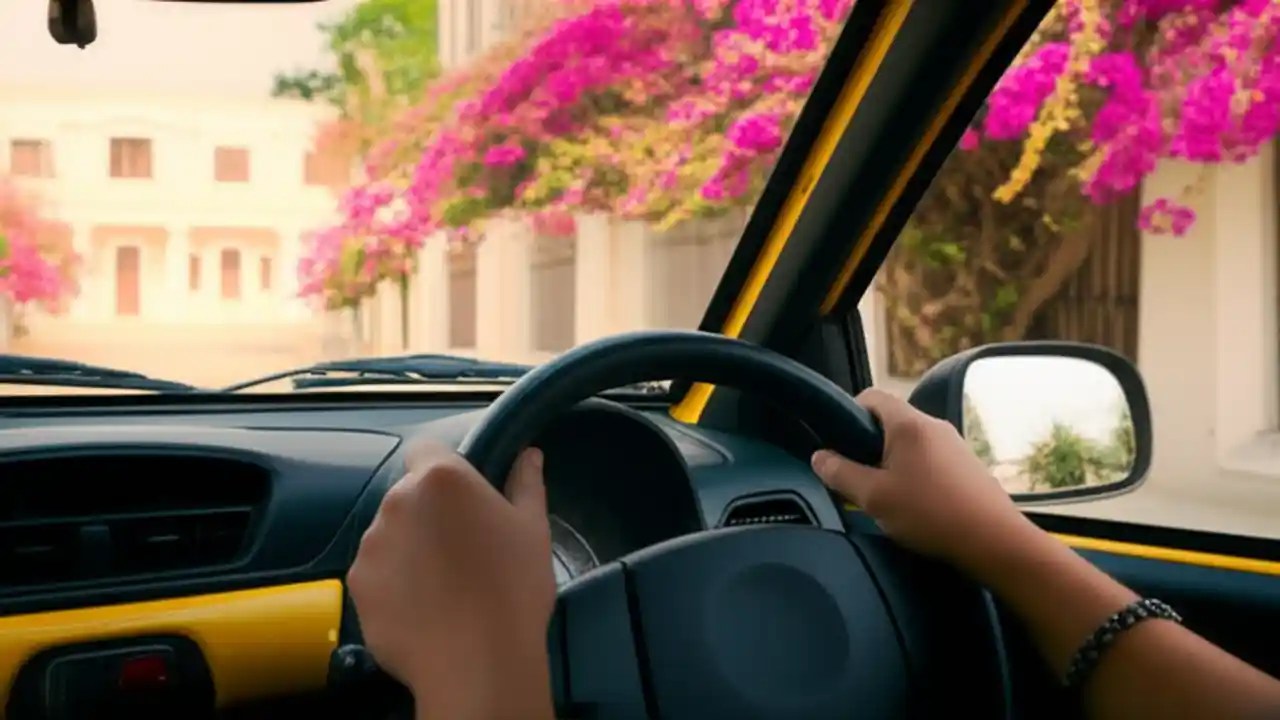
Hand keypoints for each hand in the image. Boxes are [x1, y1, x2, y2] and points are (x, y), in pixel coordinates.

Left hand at [347, 442, 555, 719]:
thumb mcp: (533, 531)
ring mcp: (371, 545)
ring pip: (390, 534)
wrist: (477, 663)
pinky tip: (423, 609)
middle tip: (463, 548)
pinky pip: (377, 573)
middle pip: (409, 495)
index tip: (465, 499)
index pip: (427, 449)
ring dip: (409, 548)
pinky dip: (393, 584)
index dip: (445, 468)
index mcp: (441, 479)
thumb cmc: (514, 588)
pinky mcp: (357, 585)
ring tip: (443, 585)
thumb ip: (526, 485)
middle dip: (429, 513)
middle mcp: (397, 502)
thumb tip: (529, 454)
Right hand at [811, 388, 1036, 572]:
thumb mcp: (873, 498)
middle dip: (869, 445)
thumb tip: (820, 457)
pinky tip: (916, 505)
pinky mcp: (968, 465)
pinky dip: (916, 474)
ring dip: (893, 463)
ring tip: (887, 497)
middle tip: (858, 478)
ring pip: (911, 443)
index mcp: (909, 424)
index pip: (871, 397)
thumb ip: (840, 474)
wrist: (994, 542)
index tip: (838, 444)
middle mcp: (934, 425)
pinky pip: (931, 459)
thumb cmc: (930, 515)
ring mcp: (955, 444)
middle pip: (891, 421)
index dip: (848, 414)